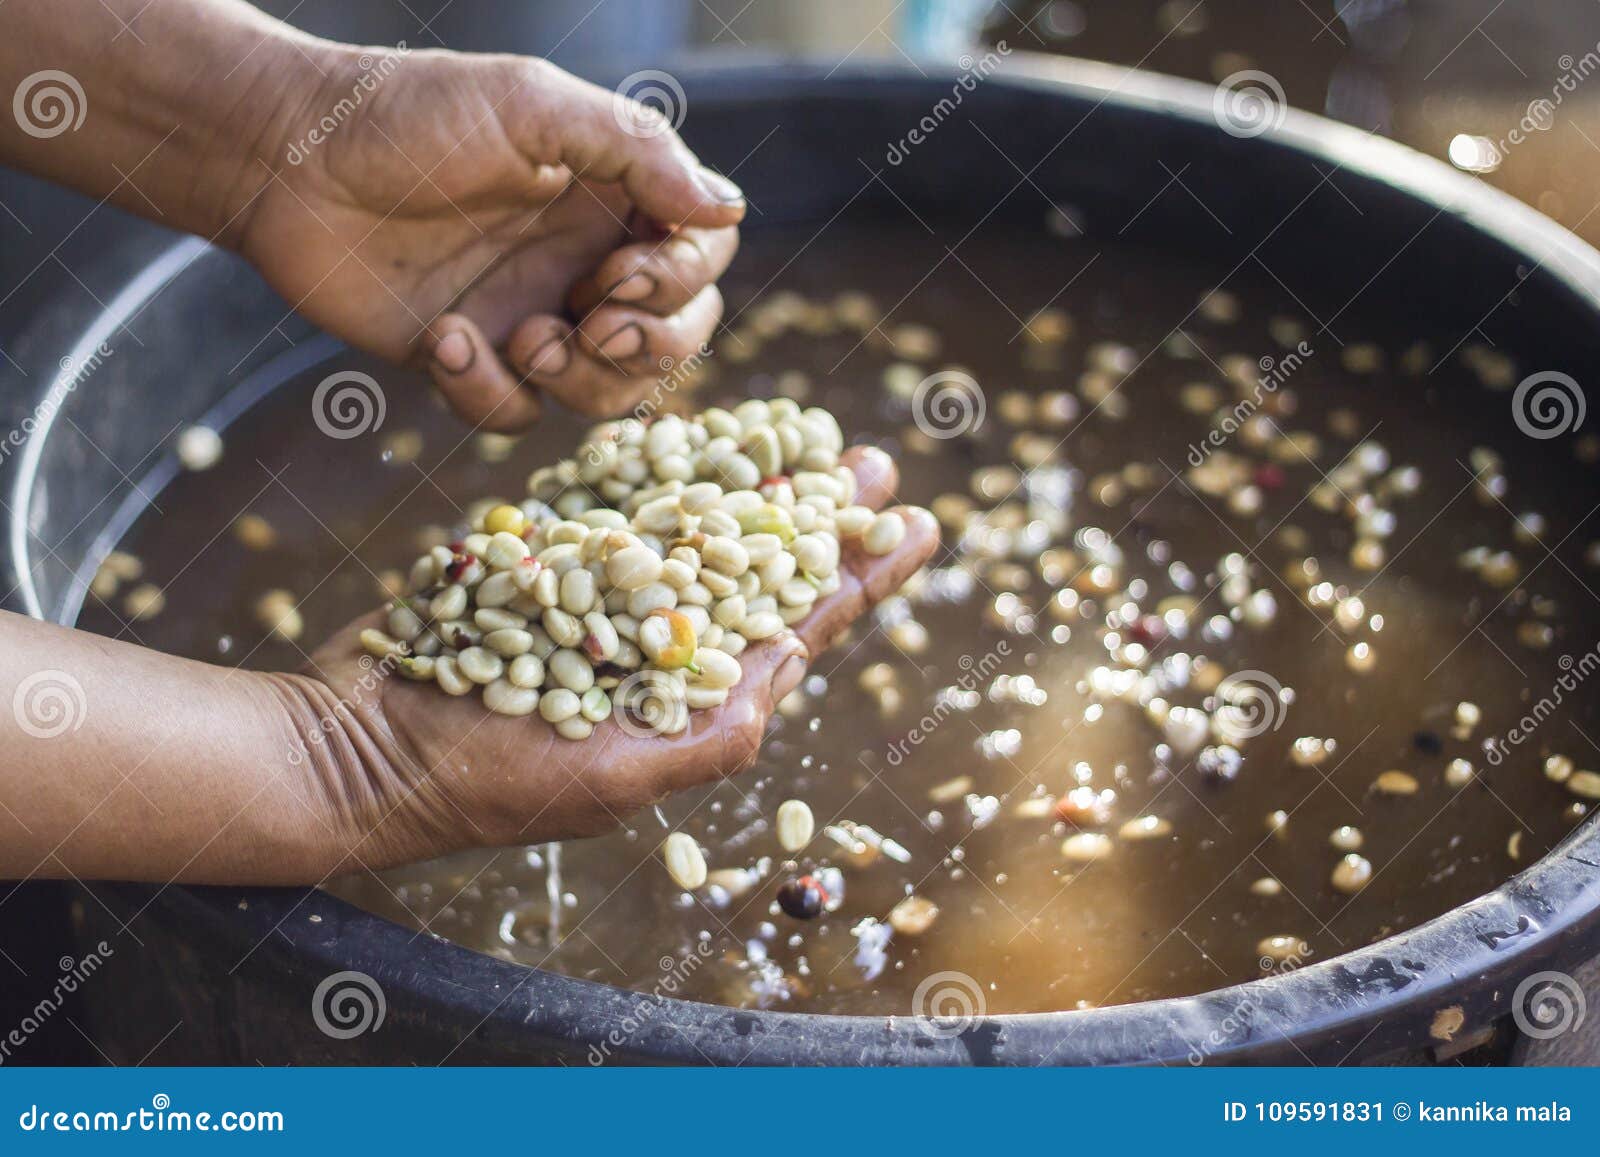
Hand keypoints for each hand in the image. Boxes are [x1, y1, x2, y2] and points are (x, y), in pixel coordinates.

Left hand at [240, 45, 743, 429]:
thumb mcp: (533, 106)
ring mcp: (531, 316)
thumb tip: (729, 210)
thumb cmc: (409, 113)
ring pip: (609, 392)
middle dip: (650, 346)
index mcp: (611, 197)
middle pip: (676, 338)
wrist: (286, 160)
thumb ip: (636, 151)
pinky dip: (487, 391)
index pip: (702, 257)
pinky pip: (515, 413)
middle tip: (591, 323)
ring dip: (580, 380)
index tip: (625, 271)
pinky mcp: (472, 361)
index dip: (682, 282)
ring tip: (522, 339)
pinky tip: (444, 338)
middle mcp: (583, 261)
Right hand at [302, 448, 937, 866]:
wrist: (353, 743)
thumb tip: (790, 672)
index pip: (795, 632)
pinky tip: (695, 446)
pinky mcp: (545, 571)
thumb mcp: (612, 775)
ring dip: (751, 486)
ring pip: (693, 534)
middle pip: (759, 572)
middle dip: (820, 518)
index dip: (859, 579)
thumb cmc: (482, 779)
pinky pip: (613, 517)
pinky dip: (656, 479)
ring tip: (803, 436)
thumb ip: (709, 731)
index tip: (919, 526)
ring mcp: (603, 607)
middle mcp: (658, 649)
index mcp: (690, 700)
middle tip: (874, 461)